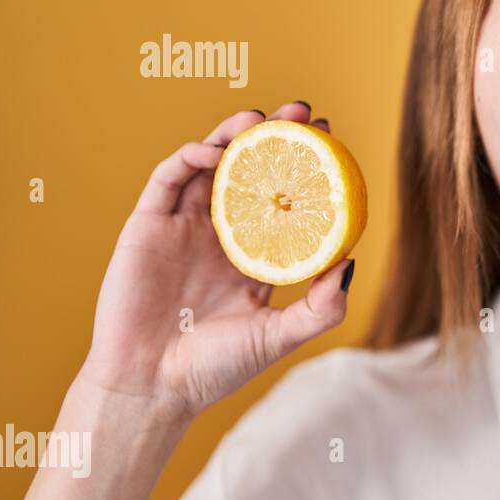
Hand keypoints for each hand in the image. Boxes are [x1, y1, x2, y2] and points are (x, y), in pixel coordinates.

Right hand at [77, 102, 352, 426]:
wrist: (152, 387)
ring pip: (211, 165)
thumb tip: (352, 261)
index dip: (306, 167)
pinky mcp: (147, 226)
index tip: (333, 141)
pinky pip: (169, 179)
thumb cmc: (215, 368)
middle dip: (276, 137)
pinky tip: (219, 151)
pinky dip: (193, 156)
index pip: (285, 198)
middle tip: (305, 112)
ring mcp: (182, 228)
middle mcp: (219, 236)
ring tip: (262, 117)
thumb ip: (321, 306)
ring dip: (234, 135)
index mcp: (254, 257)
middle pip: (251, 171)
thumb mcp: (280, 336)